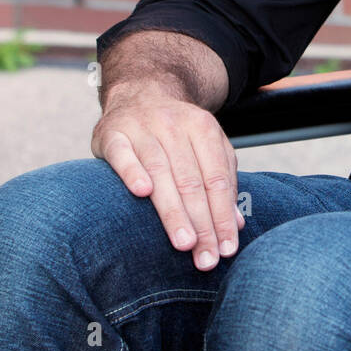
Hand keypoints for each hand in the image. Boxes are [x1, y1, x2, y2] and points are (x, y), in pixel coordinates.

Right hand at [92, 89, 243, 271]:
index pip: (217, 179)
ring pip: (161, 173)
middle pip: (192, 181)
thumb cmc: (178, 132)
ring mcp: (142, 128)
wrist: (140, 91)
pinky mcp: (113, 134)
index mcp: (204, 129)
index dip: (223, 216)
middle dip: (202, 224)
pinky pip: (123, 155)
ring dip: (173, 211)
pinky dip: (133, 172)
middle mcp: (175, 126)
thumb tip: (237, 225)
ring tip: (184, 244)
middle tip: (207, 259)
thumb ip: (223, 182)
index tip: (227, 248)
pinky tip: (142, 193)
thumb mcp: (207, 147)